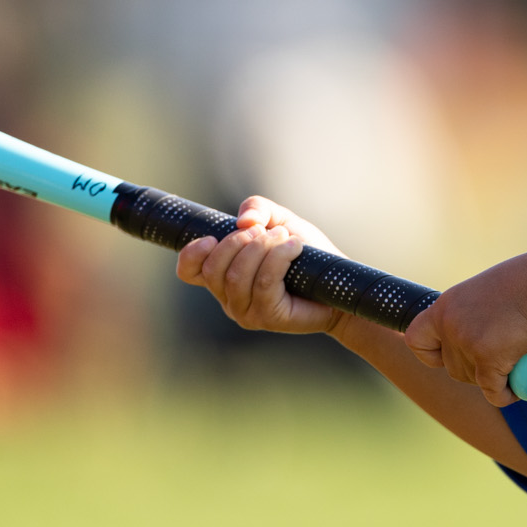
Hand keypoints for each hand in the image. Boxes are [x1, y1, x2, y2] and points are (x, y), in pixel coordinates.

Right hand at [175, 195, 345, 335]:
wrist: (338, 281)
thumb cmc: (306, 253)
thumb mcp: (280, 221)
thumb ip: (258, 209)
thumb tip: (243, 221)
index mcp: (224, 276)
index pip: (188, 271)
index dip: (191, 254)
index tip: (211, 237)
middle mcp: (229, 298)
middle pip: (215, 269)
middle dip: (239, 242)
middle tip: (267, 231)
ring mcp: (247, 312)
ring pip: (238, 276)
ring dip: (263, 248)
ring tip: (286, 238)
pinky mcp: (269, 317)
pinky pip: (265, 282)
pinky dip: (280, 257)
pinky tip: (295, 247)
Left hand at [406, 247, 526, 406]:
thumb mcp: (489, 290)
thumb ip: (474, 310)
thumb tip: (478, 327)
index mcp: (446, 304)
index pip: (416, 338)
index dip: (431, 353)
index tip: (447, 354)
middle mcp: (450, 324)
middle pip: (451, 366)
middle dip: (472, 369)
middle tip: (497, 358)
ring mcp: (467, 342)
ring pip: (472, 380)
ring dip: (490, 381)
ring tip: (510, 370)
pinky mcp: (488, 359)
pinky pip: (492, 392)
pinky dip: (505, 395)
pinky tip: (513, 391)